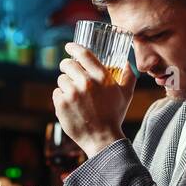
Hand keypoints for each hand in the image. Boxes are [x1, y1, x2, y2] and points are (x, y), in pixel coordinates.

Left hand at [53, 41, 135, 158]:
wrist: (102, 139)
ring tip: (74, 96)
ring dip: (65, 85)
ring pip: (61, 80)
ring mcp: (72, 93)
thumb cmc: (114, 115)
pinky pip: (56, 93)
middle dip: (66, 67)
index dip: (73, 47)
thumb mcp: (126, 94)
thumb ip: (129, 76)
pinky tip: (70, 106)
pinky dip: (60, 98)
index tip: (69, 46)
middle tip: (69, 72)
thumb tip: (128, 62)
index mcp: (101, 76)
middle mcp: (86, 82)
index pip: (83, 53)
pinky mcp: (61, 104)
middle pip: (67, 64)